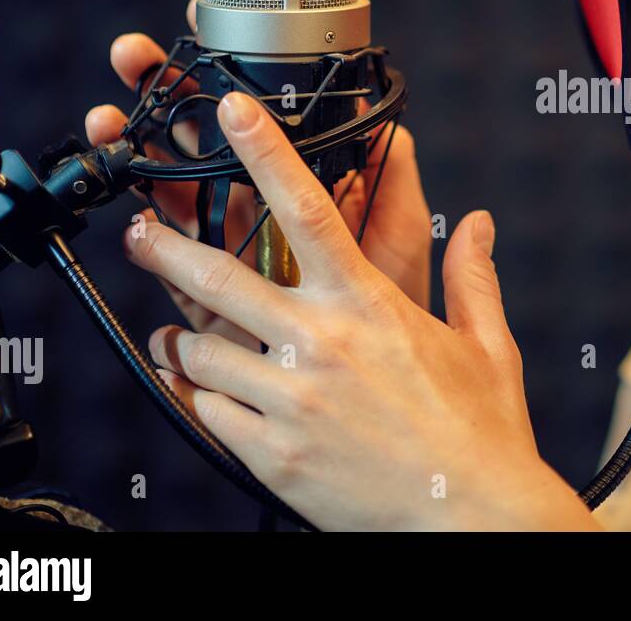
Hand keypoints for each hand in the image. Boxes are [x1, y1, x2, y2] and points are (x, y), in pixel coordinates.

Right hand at [86, 0, 432, 345]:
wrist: (391, 401)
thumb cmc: (402, 319)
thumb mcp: (402, 236)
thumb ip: (394, 178)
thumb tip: (388, 123)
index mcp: (299, 202)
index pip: (258, 130)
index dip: (228, 80)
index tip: (201, 27)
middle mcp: (257, 225)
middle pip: (200, 150)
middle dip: (162, 98)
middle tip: (134, 58)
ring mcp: (230, 265)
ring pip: (173, 201)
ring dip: (139, 154)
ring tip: (113, 117)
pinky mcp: (211, 318)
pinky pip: (171, 277)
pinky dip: (149, 244)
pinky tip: (133, 212)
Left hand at [124, 91, 598, 530]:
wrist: (472, 516)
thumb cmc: (482, 433)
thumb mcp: (488, 345)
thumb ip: (472, 278)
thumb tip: (479, 226)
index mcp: (369, 306)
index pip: (306, 209)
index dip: (265, 152)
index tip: (234, 114)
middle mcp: (321, 344)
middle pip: (218, 276)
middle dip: (166, 249)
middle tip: (142, 234)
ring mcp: (290, 400)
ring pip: (201, 349)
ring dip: (184, 337)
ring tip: (177, 332)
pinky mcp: (272, 454)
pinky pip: (207, 412)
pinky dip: (199, 397)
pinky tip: (205, 391)